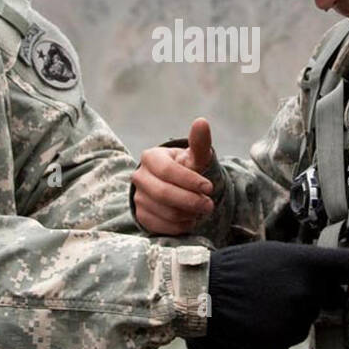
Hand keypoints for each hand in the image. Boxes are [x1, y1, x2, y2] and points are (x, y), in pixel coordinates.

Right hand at [132, 117, 215, 234]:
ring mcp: (138, 197)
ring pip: (164, 212)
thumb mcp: (194, 156)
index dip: (190, 181)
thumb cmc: (186, 168)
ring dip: (188, 214)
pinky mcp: (142, 216)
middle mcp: (140, 177)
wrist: (174, 186)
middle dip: (191, 201)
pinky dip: (180, 226)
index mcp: (151, 157)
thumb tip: (202, 122)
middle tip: (209, 205)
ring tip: (201, 210)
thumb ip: (199, 142)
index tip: (209, 188)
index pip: (168, 171)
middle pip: (164, 193)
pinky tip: (190, 218)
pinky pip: (162, 227)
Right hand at [186, 242, 348, 348]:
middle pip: (318, 305)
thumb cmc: (235, 269)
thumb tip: (329, 289)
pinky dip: (263, 340)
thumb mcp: (275, 258)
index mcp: (306, 262)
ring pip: (298, 328)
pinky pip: (280, 346)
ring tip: (251, 308)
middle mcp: (307, 290)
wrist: (198, 291)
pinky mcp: (277, 341)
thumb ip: (307, 273)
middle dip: (297, 304)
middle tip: (265, 293)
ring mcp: (293, 318)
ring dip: (278, 323)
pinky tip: (245, 325)